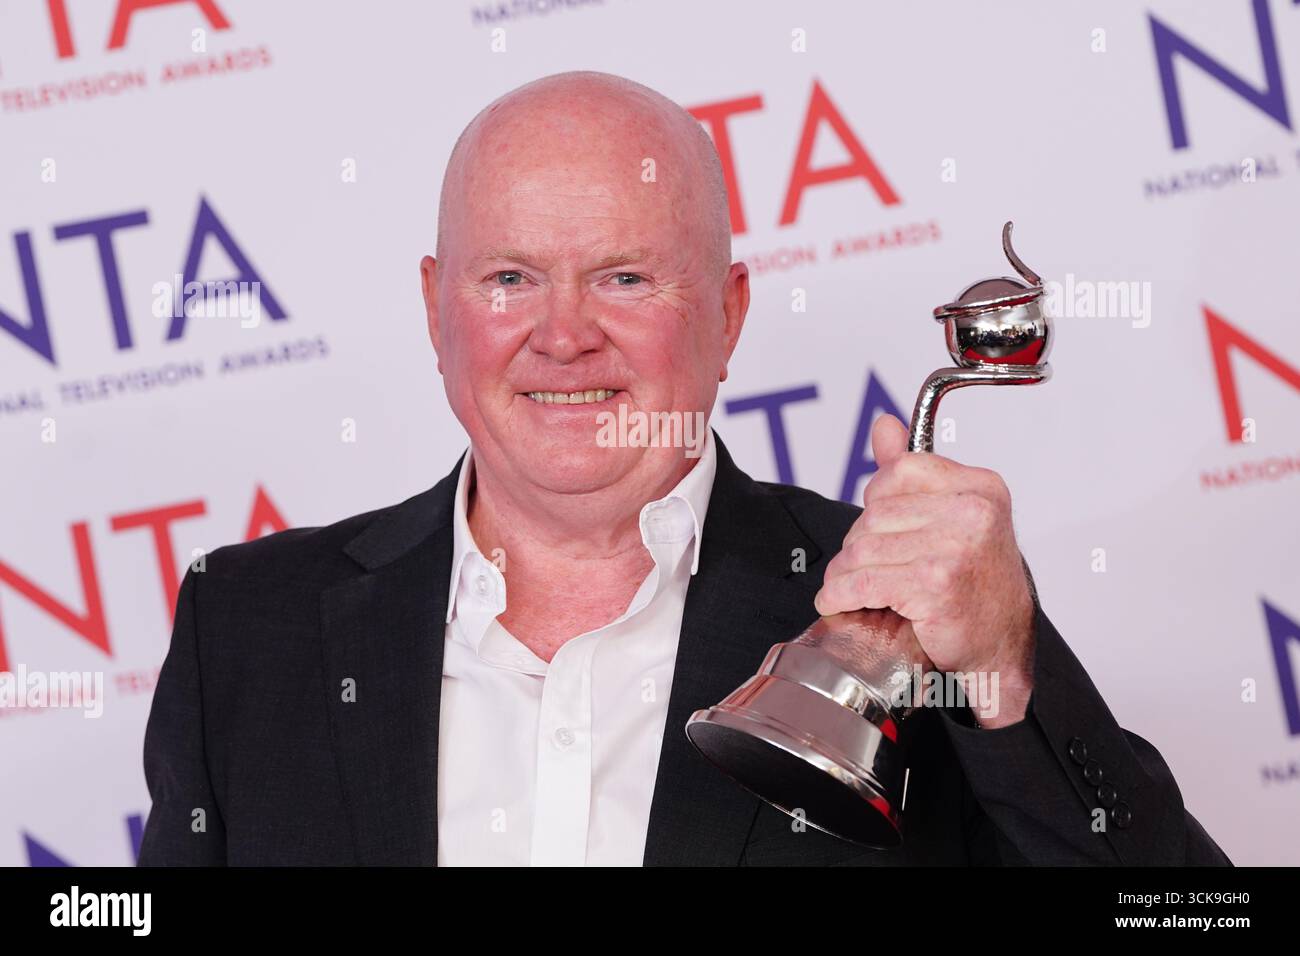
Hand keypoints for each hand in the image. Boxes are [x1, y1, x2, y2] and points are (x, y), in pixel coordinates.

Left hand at [813, 414, 1035, 727]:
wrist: (1000, 651)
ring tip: (851, 588)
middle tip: (864, 570)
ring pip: (863, 547)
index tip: (880, 528)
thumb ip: (914, 472)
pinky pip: (863, 581)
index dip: (878, 501)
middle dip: (859, 544)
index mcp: (981, 488)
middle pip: (876, 512)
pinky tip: (839, 602)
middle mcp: (974, 512)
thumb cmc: (977, 589)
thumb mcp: (953, 519)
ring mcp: (956, 547)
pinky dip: (841, 595)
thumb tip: (884, 426)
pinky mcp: (934, 584)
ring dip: (845, 574)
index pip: (902, 470)